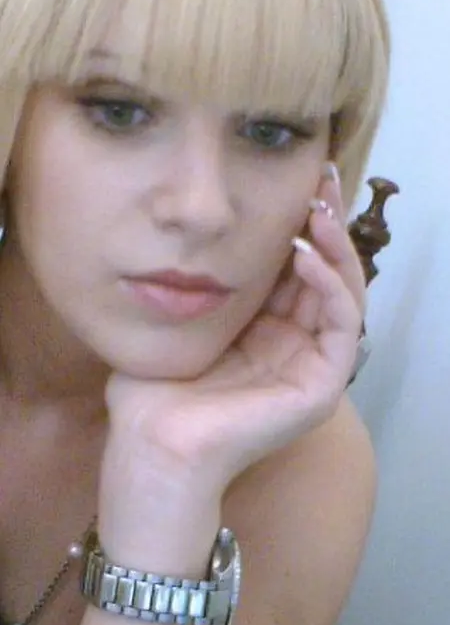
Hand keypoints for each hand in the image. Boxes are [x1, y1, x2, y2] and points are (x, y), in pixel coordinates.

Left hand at [104, 164, 364, 502]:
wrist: (154, 444)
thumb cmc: (157, 390)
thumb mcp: (186, 322)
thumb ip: (207, 284)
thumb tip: (207, 236)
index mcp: (265, 333)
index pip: (297, 272)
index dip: (301, 228)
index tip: (295, 185)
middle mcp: (294, 345)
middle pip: (327, 275)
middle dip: (327, 225)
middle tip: (321, 180)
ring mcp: (312, 366)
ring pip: (345, 293)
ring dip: (336, 247)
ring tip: (318, 207)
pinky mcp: (322, 384)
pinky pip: (343, 324)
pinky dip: (331, 284)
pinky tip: (307, 252)